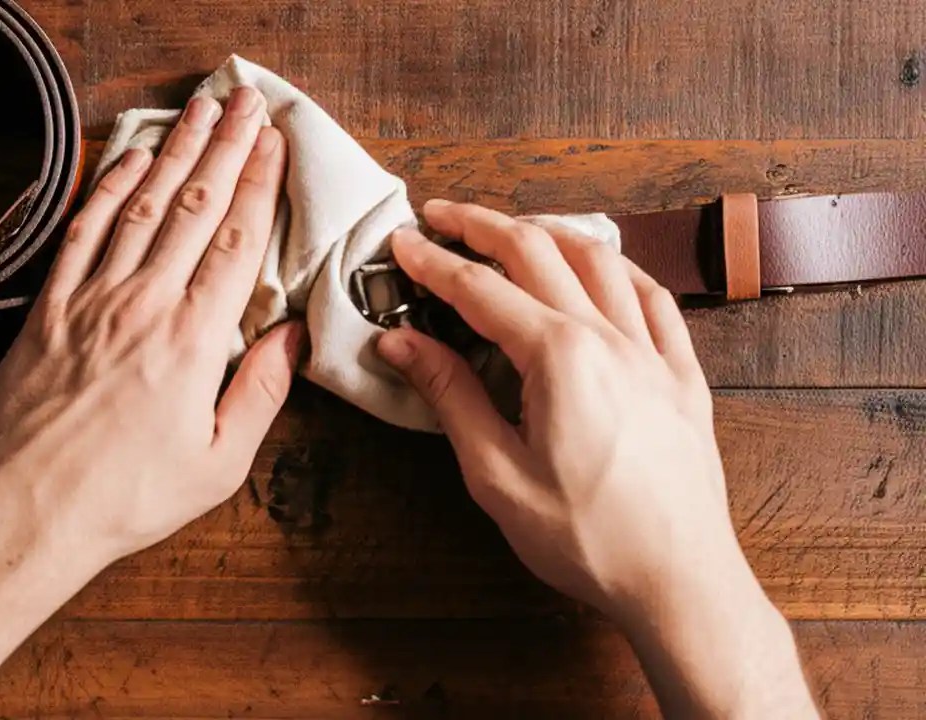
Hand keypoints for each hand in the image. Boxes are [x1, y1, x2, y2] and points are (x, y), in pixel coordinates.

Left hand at [0, 86, 299, 580]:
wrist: (34, 508)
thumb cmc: (130, 495)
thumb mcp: (220, 462)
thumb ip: (262, 392)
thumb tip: (293, 334)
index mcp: (194, 342)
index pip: (235, 242)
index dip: (259, 184)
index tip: (275, 142)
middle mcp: (145, 305)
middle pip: (194, 208)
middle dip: (226, 147)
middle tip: (247, 103)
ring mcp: (93, 300)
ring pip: (143, 207)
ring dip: (175, 152)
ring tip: (200, 110)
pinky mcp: (51, 307)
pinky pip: (83, 231)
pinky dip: (109, 188)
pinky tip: (131, 158)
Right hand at [376, 200, 816, 717]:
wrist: (679, 581)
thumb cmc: (586, 539)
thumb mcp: (496, 474)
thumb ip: (450, 396)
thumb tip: (401, 343)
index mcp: (560, 358)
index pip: (480, 289)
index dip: (434, 262)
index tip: (401, 244)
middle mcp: (611, 338)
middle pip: (539, 251)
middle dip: (483, 225)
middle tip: (443, 215)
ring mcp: (655, 353)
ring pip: (601, 259)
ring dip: (550, 232)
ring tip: (513, 228)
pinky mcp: (684, 377)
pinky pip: (655, 298)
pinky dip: (620, 269)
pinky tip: (604, 270)